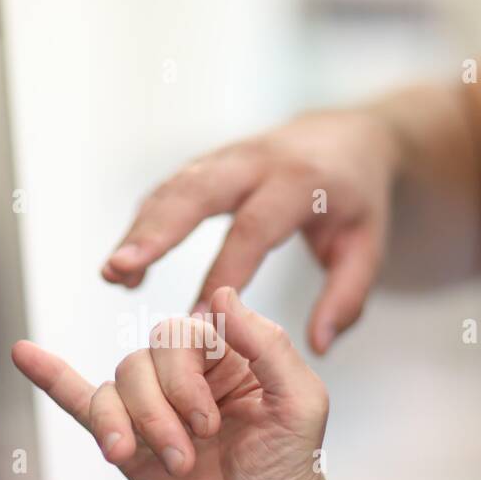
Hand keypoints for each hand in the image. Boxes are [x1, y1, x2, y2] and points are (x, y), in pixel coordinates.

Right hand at [12, 287, 332, 479]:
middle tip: (195, 450)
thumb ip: (267, 344)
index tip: (213, 423)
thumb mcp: (300, 400)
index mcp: (225, 354)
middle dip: (163, 407)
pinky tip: (24, 353)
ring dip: (135, 427)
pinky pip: (81, 400)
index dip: (186, 373)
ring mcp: (152, 407)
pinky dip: (52, 378)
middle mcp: (184, 374)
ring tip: (172, 466)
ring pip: (117, 386)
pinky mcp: (127, 441)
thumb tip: (220, 293)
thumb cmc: (292, 468)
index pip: (182, 331)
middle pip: (143, 358)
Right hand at [102, 108, 395, 353]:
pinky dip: (143, 223)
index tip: (196, 319)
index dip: (223, 272)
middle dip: (155, 230)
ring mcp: (227, 157)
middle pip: (197, 191)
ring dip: (138, 229)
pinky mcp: (209, 163)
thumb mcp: (368, 246)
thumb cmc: (357, 199)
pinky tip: (125, 265)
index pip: (253, 228)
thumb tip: (318, 345)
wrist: (348, 134)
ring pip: (174, 188)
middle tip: (117, 269)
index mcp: (300, 182)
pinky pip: (169, 189)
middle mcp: (256, 162)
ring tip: (112, 274)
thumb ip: (347, 296)